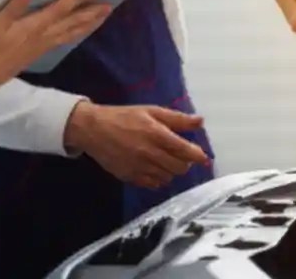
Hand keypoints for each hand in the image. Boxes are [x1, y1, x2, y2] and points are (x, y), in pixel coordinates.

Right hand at [0, 0, 110, 86]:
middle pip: (73, 22)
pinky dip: (76, 34)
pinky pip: (64, 41)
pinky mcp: (38, 54)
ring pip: (72, 33)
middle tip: (109, 5)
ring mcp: (42, 46)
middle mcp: (44, 36)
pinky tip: (79, 32)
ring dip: (88, 24)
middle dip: (92, 12)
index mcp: (35, 26)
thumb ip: (13, 7)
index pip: (62, 8)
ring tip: (102, 17)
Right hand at [64, 102, 209, 189]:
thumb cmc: (124, 117)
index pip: (186, 151)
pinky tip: (154, 168)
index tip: (202, 156)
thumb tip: (200, 121)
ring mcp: (139, 167)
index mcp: (157, 134)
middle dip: (185, 163)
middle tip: (181, 155)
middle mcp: (150, 153)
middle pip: (179, 167)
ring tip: (166, 160)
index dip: (198, 155)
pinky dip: (158, 178)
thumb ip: (177, 118)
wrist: (93, 129)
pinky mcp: (130, 177)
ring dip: (171, 170)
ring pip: (167, 177)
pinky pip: (153, 184)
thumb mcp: (151, 111)